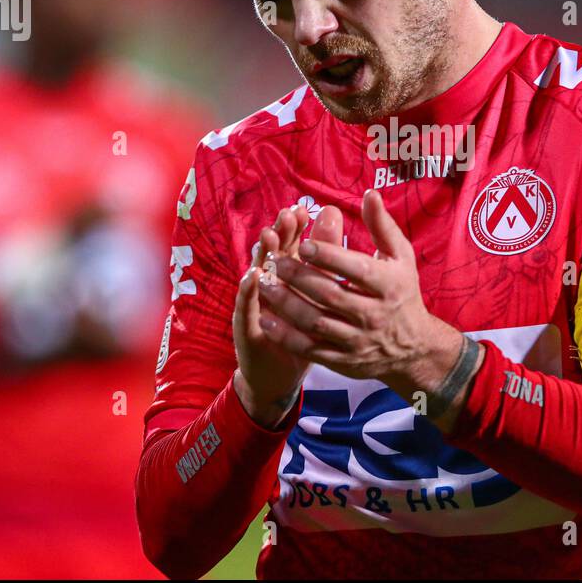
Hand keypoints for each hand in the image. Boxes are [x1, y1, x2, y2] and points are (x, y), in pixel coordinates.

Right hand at [232, 203, 342, 427]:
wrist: (276, 373)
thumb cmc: (299, 331)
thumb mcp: (314, 298)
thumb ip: (323, 260)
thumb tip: (335, 222)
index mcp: (285, 278)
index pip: (289, 247)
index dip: (295, 229)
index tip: (304, 209)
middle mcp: (267, 287)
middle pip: (273, 254)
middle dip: (281, 233)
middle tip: (289, 214)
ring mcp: (255, 305)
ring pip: (257, 274)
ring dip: (262, 255)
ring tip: (270, 235)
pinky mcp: (246, 326)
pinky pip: (246, 308)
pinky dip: (248, 292)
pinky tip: (252, 278)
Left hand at [256, 189, 481, 431]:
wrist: (414, 347)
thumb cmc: (403, 292)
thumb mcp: (401, 257)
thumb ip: (382, 226)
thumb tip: (369, 193)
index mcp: (388, 284)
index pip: (355, 269)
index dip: (328, 256)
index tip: (303, 244)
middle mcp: (374, 314)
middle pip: (330, 295)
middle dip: (299, 278)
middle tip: (274, 262)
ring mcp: (358, 340)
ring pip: (316, 323)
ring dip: (287, 306)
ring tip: (264, 287)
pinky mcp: (344, 361)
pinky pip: (312, 350)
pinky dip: (287, 338)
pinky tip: (267, 321)